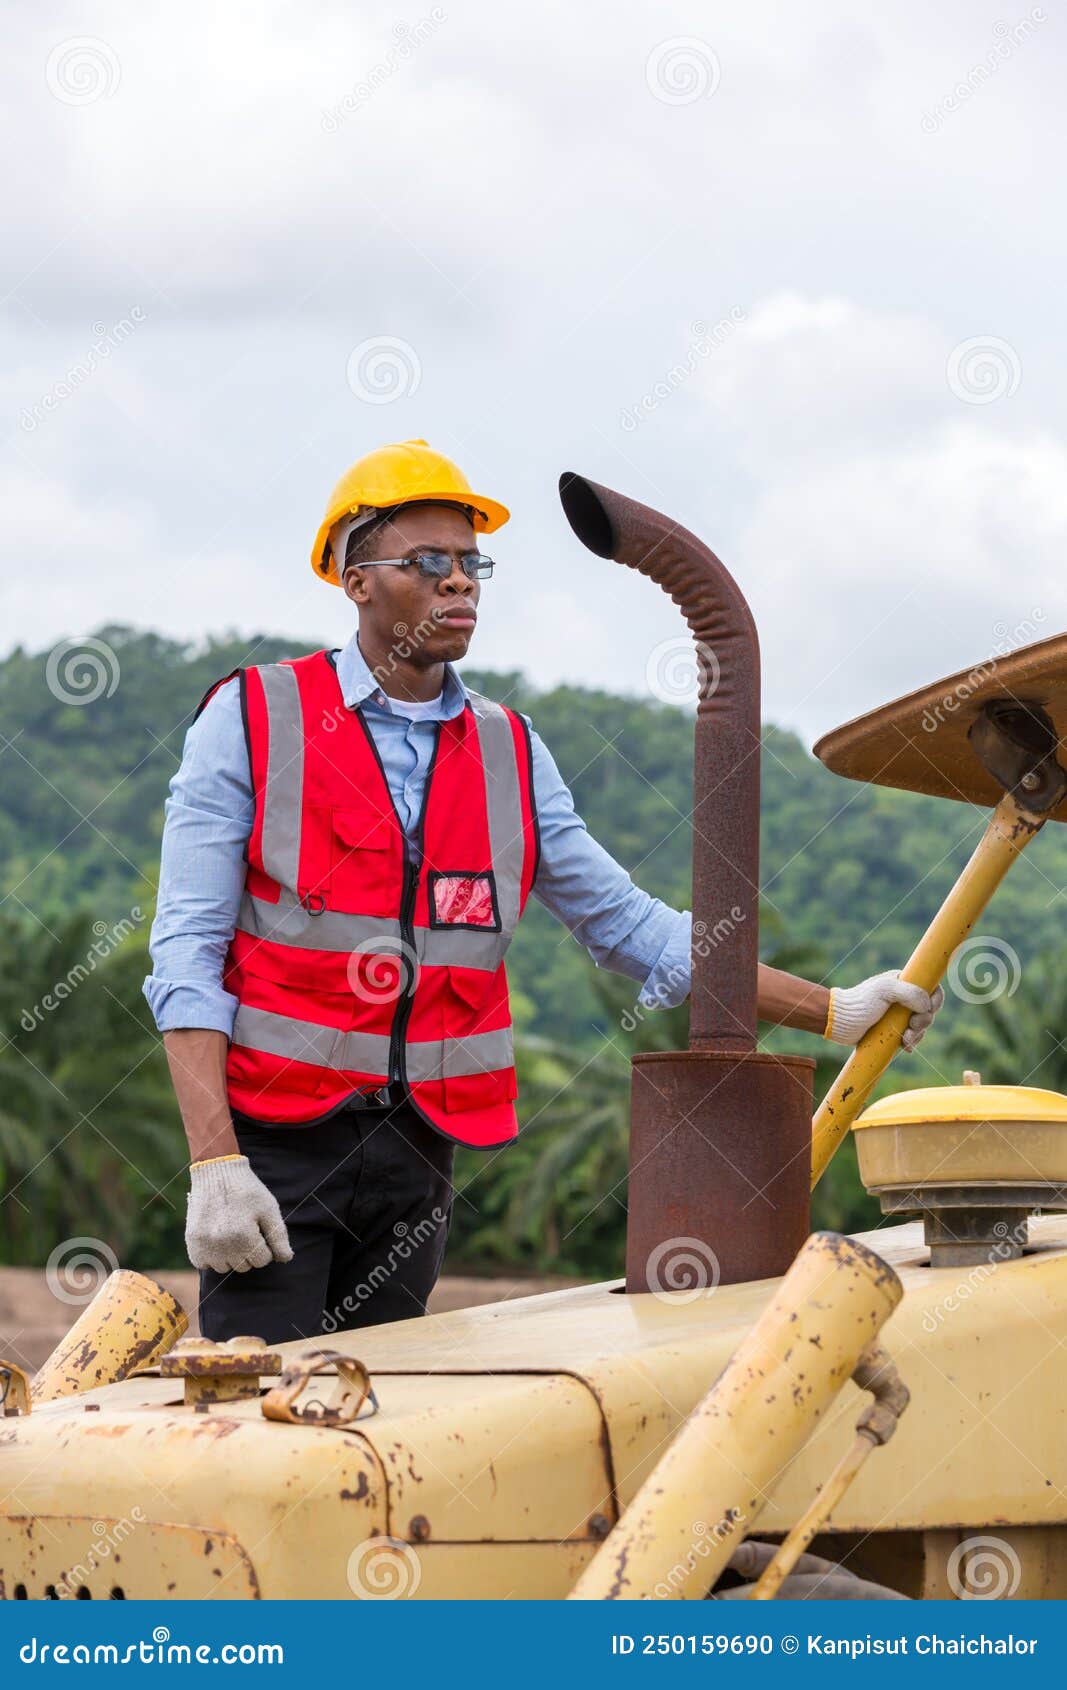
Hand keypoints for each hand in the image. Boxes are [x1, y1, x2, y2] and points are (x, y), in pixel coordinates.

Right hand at [185, 1155, 292, 1272]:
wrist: (216, 1172)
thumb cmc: (247, 1189)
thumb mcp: (269, 1207)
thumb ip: (278, 1235)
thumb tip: (286, 1259)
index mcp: (244, 1236)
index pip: (263, 1260)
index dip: (264, 1246)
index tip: (259, 1230)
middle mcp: (222, 1244)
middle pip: (244, 1266)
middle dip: (248, 1251)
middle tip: (244, 1229)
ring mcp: (205, 1245)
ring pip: (224, 1268)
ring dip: (230, 1256)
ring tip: (230, 1233)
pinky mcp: (192, 1243)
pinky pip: (204, 1264)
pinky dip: (210, 1256)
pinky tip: (216, 1238)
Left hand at [827, 969, 943, 1051]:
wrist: (840, 1022)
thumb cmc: (860, 1002)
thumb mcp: (884, 990)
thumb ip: (909, 992)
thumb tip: (927, 1005)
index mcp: (903, 982)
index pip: (931, 988)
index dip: (935, 1000)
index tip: (928, 1009)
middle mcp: (904, 998)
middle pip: (929, 1010)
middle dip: (924, 1020)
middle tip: (912, 1025)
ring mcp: (899, 1015)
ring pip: (921, 1026)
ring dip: (917, 1034)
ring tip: (904, 1038)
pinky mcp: (893, 1030)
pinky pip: (911, 1037)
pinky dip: (911, 1042)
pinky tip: (904, 1046)